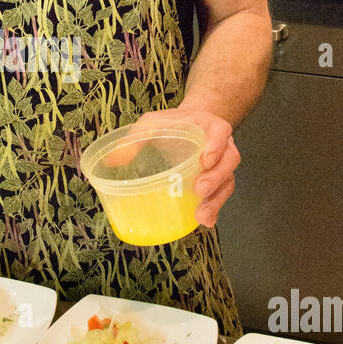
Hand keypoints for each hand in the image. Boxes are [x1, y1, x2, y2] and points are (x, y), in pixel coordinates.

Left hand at [103, 106, 238, 227]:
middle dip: (216, 177)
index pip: (221, 131)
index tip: (205, 160)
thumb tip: (114, 160)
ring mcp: (221, 165)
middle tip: (199, 190)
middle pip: (229, 160)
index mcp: (209, 126)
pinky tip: (204, 221)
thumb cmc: (173, 124)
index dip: (217, 145)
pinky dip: (213, 209)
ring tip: (201, 215)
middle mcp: (222, 146)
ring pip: (227, 182)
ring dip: (216, 199)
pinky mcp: (217, 182)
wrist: (190, 126)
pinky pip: (220, 195)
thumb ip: (137, 136)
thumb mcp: (153, 122)